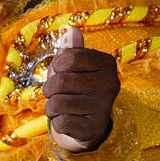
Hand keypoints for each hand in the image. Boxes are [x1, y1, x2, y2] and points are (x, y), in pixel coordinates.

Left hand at [43, 26, 120, 153]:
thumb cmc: (76, 89)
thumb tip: (71, 31)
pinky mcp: (94, 129)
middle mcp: (110, 84)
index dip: (57, 65)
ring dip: (51, 107)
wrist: (87, 125)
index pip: (71, 57)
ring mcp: (103, 108)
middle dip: (48, 88)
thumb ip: (71, 49)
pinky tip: (66, 121)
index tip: (59, 71)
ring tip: (60, 108)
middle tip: (53, 93)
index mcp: (107, 64)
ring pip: (57, 103)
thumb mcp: (72, 66)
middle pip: (61, 81)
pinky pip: (60, 123)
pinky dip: (56, 123)